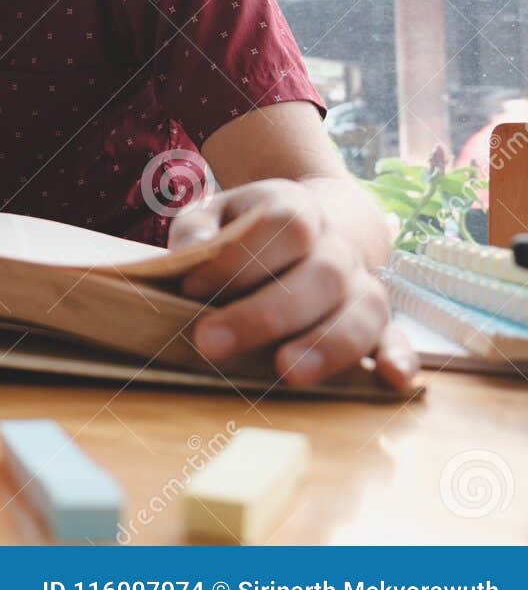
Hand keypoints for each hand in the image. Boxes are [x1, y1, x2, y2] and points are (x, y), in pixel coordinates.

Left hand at [168, 178, 417, 390]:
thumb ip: (197, 231)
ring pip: (360, 312)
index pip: (283, 228)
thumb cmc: (243, 231)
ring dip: (326, 344)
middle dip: (264, 314)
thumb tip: (190, 256)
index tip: (190, 289)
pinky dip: (399, 358)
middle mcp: (337, 247)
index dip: (238, 260)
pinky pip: (397, 338)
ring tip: (286, 371)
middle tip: (211, 342)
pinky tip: (391, 379)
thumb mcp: (212, 216)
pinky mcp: (379, 323)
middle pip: (319, 276)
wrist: (304, 228)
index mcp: (295, 210)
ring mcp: (363, 285)